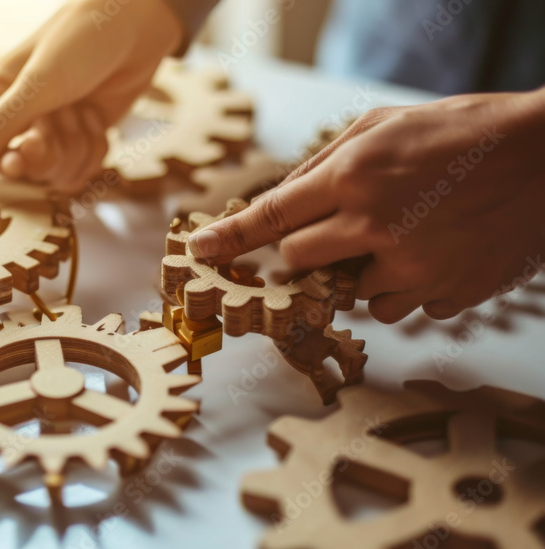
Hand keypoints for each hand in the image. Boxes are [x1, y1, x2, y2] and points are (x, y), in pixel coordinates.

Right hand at [0, 0, 183, 192]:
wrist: (138, 25)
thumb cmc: (80, 42)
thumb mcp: (34, 87)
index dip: (6, 162)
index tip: (23, 154)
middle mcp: (23, 118)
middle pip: (25, 170)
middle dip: (50, 149)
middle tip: (64, 114)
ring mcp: (56, 130)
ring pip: (58, 173)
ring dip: (77, 144)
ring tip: (84, 107)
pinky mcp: (85, 137)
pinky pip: (85, 168)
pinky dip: (97, 146)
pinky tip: (98, 116)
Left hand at [187, 90, 544, 322]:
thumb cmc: (466, 132)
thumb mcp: (383, 125)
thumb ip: (324, 163)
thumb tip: (278, 199)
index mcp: (355, 176)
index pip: (271, 217)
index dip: (229, 239)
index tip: (200, 253)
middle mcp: (376, 226)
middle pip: (299, 261)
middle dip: (309, 249)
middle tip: (346, 227)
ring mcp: (414, 268)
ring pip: (349, 293)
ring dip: (361, 271)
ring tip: (407, 235)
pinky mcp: (446, 295)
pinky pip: (399, 306)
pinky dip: (406, 286)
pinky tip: (436, 252)